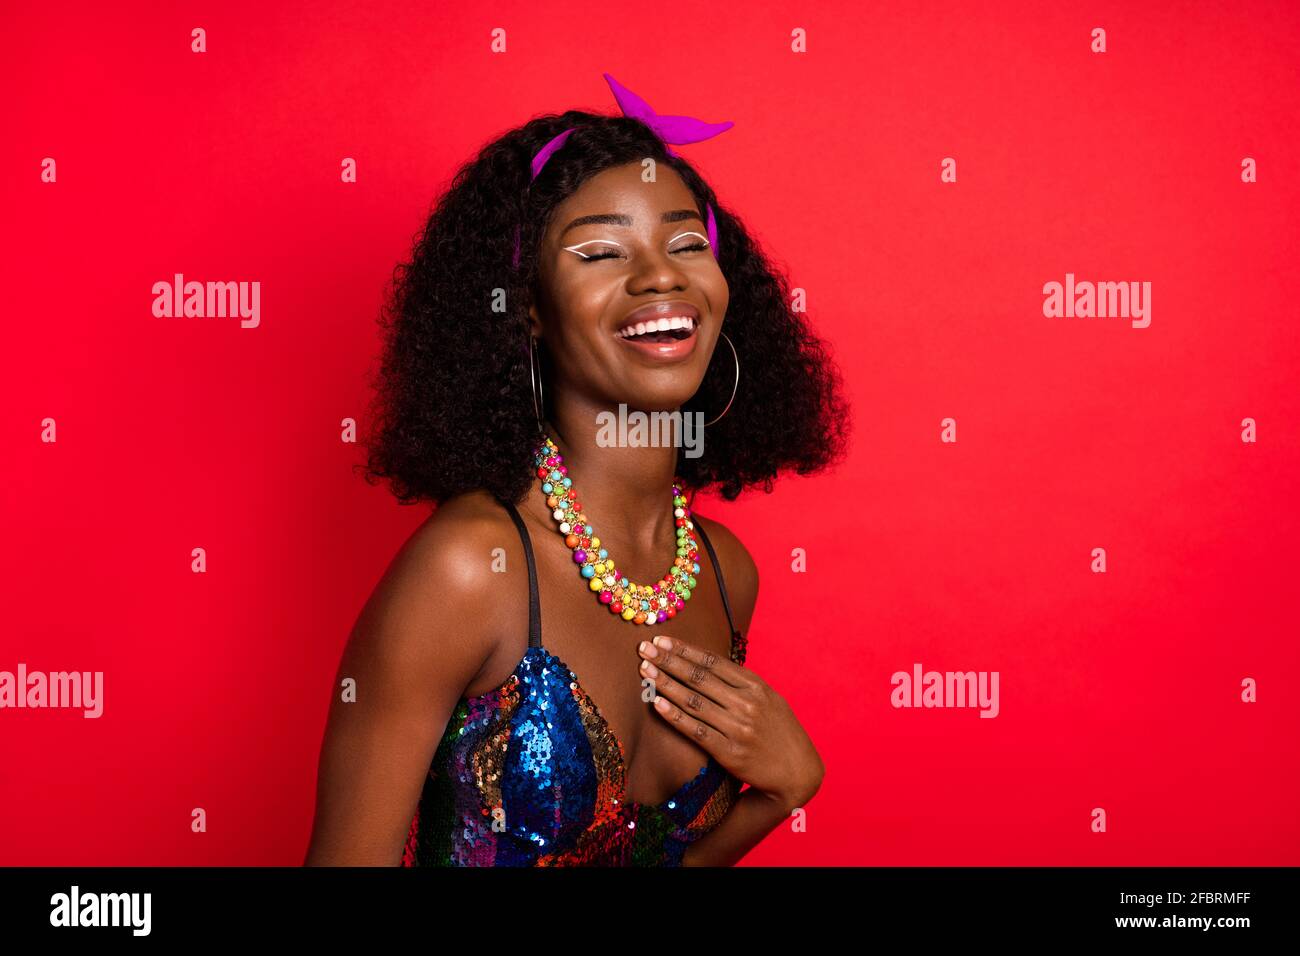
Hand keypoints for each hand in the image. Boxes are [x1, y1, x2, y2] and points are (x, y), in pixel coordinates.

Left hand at [636, 634, 823, 812]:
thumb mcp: (768, 699)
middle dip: (668, 660)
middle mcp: (747, 703)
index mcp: (756, 686)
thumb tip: (708, 665)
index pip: (713, 662)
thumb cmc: (780, 732)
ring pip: (694, 701)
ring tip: (645, 670)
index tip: (662, 640)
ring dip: (666, 683)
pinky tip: (657, 703)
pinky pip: (696, 730)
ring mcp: (738, 728)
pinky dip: (675, 716)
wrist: (798, 772)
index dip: (685, 649)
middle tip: (644, 648)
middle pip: (699, 677)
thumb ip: (741, 683)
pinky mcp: (730, 752)